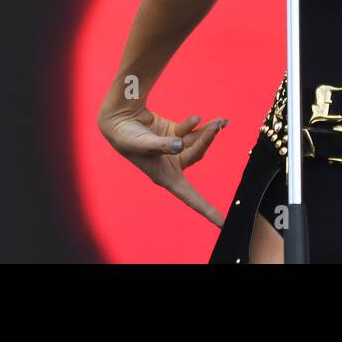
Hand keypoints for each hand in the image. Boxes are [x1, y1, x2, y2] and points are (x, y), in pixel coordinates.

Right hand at [99, 106, 229, 225]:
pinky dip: (196, 124)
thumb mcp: (143, 144)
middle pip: (196, 154)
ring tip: (219, 121)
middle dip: (207, 140)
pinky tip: (197, 119)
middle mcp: (172, 165)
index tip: (223, 222)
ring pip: (197, 141)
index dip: (206, 209)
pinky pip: (190, 130)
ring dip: (209, 131)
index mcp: (165, 176)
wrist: (119, 120)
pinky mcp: (175, 134)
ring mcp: (175, 149)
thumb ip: (162, 145)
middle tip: (216, 125)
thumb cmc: (127, 138)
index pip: (189, 197)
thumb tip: (179, 145)